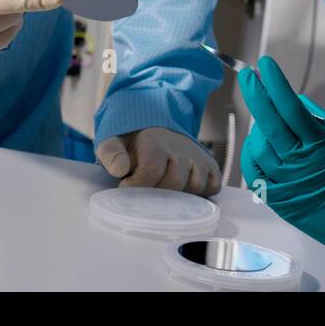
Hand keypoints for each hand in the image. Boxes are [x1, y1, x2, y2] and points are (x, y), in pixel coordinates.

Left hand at [95, 126, 220, 195]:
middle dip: (156, 193)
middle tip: (145, 190)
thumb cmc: (131, 144)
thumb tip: (121, 169)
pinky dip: (201, 193)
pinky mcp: (210, 165)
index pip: (151, 170)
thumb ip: (111, 154)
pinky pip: (213, 186)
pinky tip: (184, 191)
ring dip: (180, 195)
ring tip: (163, 190)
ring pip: (196, 186)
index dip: (137, 185)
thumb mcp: (112, 143)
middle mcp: (181, 147)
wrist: (152, 130)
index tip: (127, 186)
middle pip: (174, 184)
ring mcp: (197, 156)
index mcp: (155, 142)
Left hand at [239, 55, 324, 280]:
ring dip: (257, 128)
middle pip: (269, 124)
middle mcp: (299, 164)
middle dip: (256, 96)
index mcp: (320, 147)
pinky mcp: (276, 200)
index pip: (291, 109)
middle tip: (247, 75)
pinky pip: (253, 171)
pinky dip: (251, 154)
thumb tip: (293, 99)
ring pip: (257, 147)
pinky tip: (257, 144)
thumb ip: (316, 119)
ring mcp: (285, 184)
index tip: (265, 65)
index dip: (275, 84)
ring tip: (267, 121)